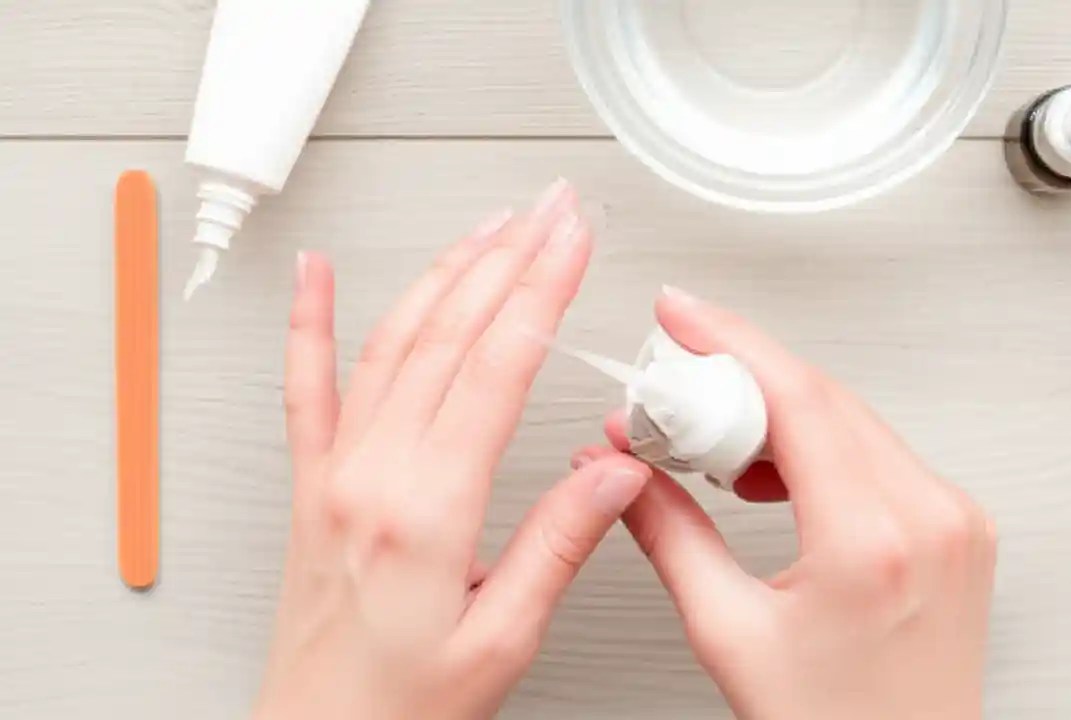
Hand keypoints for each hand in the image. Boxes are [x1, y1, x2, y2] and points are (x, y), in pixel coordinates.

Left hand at [259, 180, 651, 719]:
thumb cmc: (400, 707)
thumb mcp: (503, 639)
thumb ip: (559, 542)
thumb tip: (614, 468)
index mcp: (427, 510)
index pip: (497, 366)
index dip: (542, 290)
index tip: (573, 239)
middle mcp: (371, 475)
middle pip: (449, 335)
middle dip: (508, 258)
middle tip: (549, 209)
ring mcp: (333, 471)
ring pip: (391, 343)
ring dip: (444, 273)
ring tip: (487, 226)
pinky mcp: (309, 483)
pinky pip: (305, 385)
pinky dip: (311, 320)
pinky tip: (317, 274)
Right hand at [578, 287, 996, 719]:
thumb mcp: (729, 633)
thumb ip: (668, 536)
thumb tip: (623, 472)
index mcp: (872, 541)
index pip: (795, 397)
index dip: (727, 341)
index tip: (679, 314)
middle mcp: (929, 516)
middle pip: (820, 397)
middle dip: (737, 380)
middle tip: (673, 391)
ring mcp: (953, 518)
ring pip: (850, 417)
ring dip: (777, 412)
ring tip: (715, 446)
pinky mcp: (957, 525)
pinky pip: (878, 450)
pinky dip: (819, 443)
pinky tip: (773, 470)